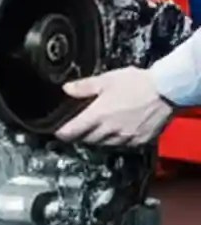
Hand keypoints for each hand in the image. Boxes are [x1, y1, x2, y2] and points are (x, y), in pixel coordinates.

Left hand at [56, 67, 173, 145]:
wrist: (166, 90)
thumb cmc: (137, 83)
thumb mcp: (106, 80)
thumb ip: (84, 86)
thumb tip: (67, 89)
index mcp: (99, 114)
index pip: (73, 130)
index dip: (62, 133)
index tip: (57, 133)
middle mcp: (111, 129)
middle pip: (87, 139)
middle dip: (80, 135)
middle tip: (77, 129)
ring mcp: (126, 137)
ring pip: (104, 144)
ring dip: (97, 139)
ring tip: (95, 130)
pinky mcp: (140, 140)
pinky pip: (122, 145)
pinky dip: (115, 141)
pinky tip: (115, 132)